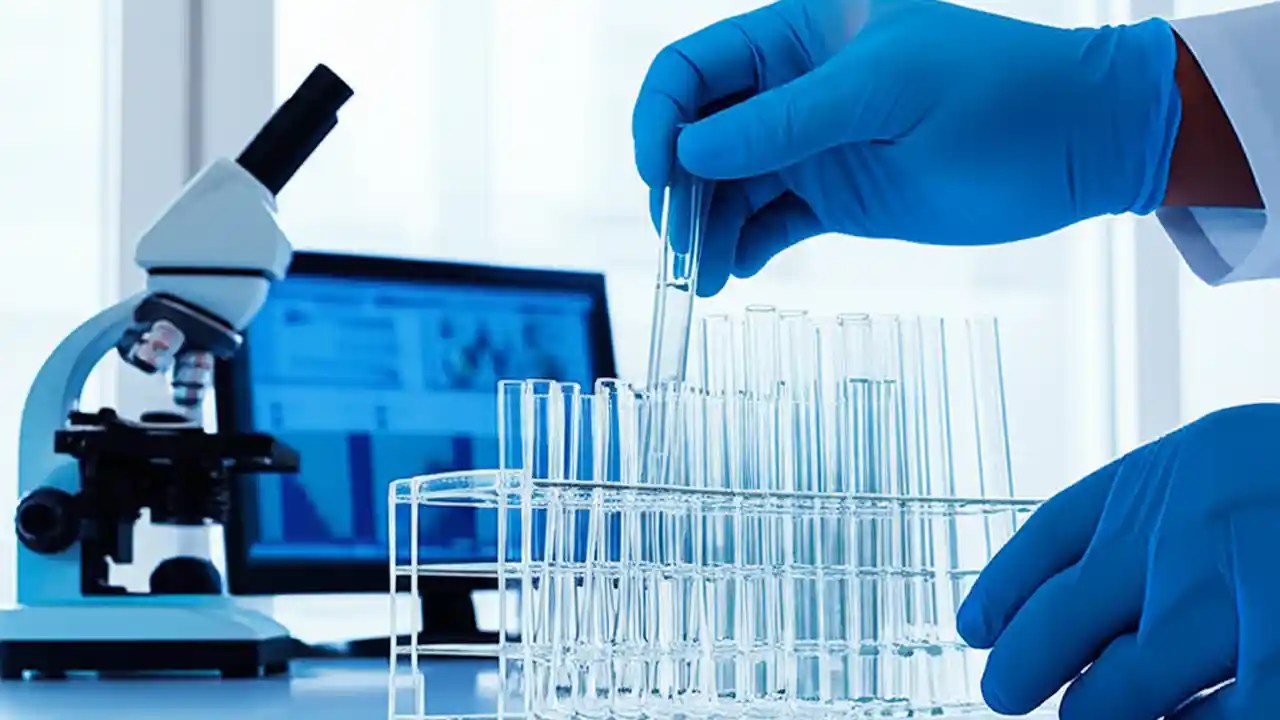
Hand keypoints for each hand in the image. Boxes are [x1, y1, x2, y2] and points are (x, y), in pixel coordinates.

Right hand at [632, 0, 1180, 295]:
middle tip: (679, 244)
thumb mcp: (884, 95)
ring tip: (703, 278)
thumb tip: (690, 149)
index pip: (695, 69)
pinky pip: (767, 222)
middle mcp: (794, 90)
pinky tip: (735, 274)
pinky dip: (743, 248)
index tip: (661, 176)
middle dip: (678, 189)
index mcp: (800, 34)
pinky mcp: (835, 197)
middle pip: (699, 135)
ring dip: (705, 230)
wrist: (1082, 146)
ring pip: (727, 188)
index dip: (661, 119)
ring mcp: (813, 147)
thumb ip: (785, 122)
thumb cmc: (998, 94)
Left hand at [957, 404, 1279, 718]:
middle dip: (1020, 666)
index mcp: (1171, 476)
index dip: (1005, 586)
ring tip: (1086, 712)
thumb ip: (1180, 509)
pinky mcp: (1279, 658)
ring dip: (1096, 710)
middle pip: (1058, 620)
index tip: (976, 621)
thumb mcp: (1240, 457)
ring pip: (1116, 689)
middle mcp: (1178, 535)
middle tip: (1004, 689)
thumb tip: (1121, 584)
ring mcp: (1224, 602)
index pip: (1054, 534)